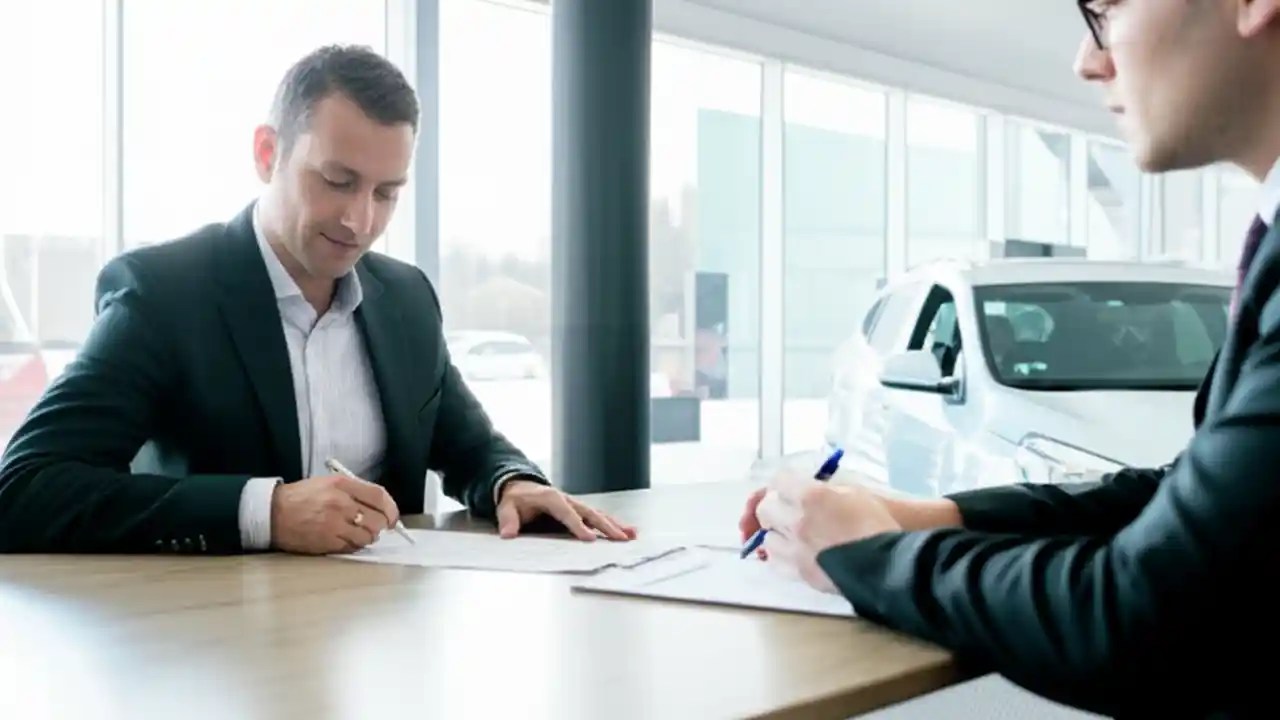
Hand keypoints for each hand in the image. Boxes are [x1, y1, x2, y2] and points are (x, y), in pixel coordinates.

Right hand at [270, 475, 399, 553]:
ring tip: (359, 534)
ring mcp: (334, 524)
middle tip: (376, 527)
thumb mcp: (328, 483)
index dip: (391, 509)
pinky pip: (352, 547)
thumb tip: (379, 506)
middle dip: (381, 526)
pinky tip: (347, 540)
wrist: (273, 513)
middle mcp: (341, 503)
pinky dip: (354, 545)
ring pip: (367, 536)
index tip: (392, 517)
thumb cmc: (301, 497)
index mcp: (342, 484)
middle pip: (377, 519)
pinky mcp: (327, 541)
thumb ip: (354, 491)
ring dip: (368, 537)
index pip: (379, 496)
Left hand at [496, 479, 636, 541]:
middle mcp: (567, 499)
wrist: (519, 487)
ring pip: (598, 514)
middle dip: (606, 526)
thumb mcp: (506, 507)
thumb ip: (508, 521)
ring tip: (632, 535)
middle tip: (621, 538)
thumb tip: (508, 535)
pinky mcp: (578, 510)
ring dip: (615, 524)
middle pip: (590, 513)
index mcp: (552, 498)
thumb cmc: (515, 499)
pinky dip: (612, 523)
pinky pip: (597, 516)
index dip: (579, 526)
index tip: (590, 539)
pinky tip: (627, 531)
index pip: (568, 514)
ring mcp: (575, 504)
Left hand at [752, 472, 902, 592]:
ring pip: (767, 538)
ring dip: (777, 533)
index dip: (784, 482)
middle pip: (765, 509)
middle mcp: (796, 521)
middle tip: (788, 509)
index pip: (779, 480)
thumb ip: (825, 490)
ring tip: (793, 534)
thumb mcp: (855, 493)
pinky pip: (775, 562)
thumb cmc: (877, 524)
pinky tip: (795, 553)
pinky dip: (781, 555)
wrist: (889, 566)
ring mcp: (795, 550)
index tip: (791, 486)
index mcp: (811, 496)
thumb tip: (808, 490)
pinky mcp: (799, 574)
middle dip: (775, 506)